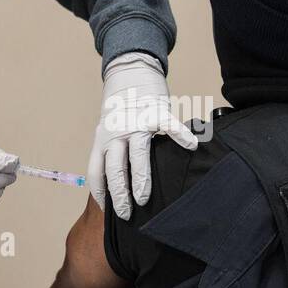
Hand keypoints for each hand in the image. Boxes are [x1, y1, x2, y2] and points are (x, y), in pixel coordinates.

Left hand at [88, 52, 197, 219]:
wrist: (129, 73)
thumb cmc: (122, 109)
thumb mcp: (109, 131)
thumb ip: (112, 151)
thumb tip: (118, 182)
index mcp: (102, 140)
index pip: (96, 171)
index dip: (100, 193)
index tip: (107, 210)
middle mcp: (115, 133)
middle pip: (114, 168)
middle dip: (119, 194)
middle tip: (126, 213)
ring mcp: (135, 124)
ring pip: (136, 155)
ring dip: (140, 179)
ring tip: (144, 197)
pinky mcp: (155, 112)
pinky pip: (169, 126)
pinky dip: (180, 135)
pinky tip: (191, 146)